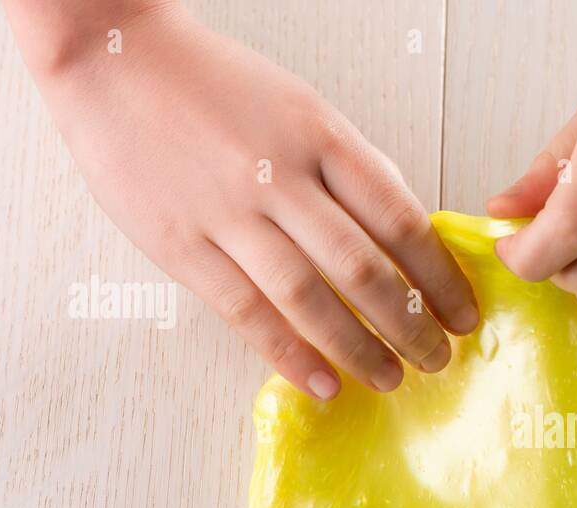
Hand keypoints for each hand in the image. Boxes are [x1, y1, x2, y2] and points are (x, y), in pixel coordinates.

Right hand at [7, 0, 478, 397]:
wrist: (113, 58)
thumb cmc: (214, 85)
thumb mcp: (302, 107)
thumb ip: (351, 166)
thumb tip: (404, 226)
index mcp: (321, 137)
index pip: (400, 219)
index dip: (439, 276)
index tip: (463, 311)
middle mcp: (280, 177)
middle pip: (363, 268)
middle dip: (411, 324)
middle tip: (439, 357)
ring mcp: (228, 214)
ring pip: (309, 297)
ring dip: (359, 348)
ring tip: (392, 378)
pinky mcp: (182, 245)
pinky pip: (246, 311)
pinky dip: (289, 353)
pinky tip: (323, 382)